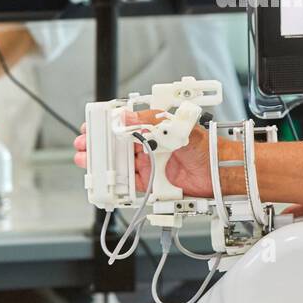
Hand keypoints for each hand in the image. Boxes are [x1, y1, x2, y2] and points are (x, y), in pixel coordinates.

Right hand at [74, 109, 230, 196]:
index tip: (92, 124)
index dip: (107, 124)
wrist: (218, 173)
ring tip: (85, 161)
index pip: (125, 123)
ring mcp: (149, 165)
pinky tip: (102, 180)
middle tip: (83, 144)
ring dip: (101, 163)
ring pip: (119, 163)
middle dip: (98, 144)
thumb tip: (125, 119)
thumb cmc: (205, 146)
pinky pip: (129, 184)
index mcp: (155, 127)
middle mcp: (150, 145)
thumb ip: (150, 123)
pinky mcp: (151, 183)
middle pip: (117, 144)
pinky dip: (114, 182)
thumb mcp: (175, 128)